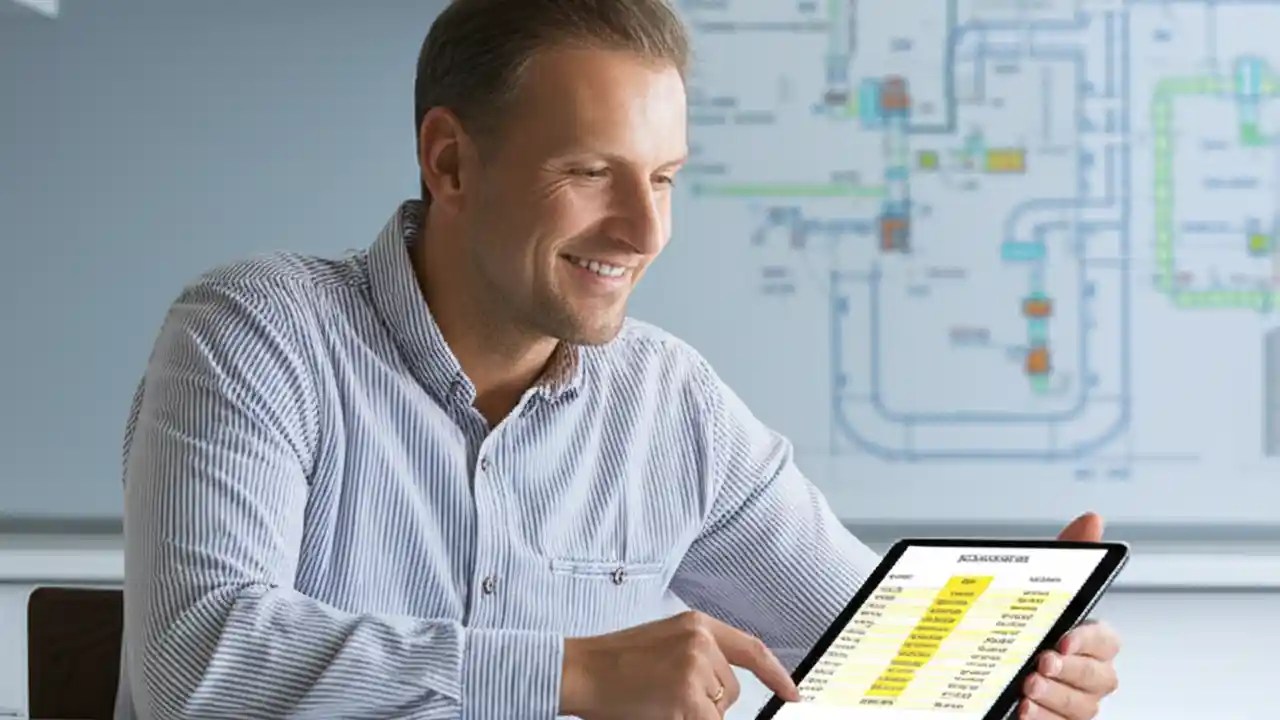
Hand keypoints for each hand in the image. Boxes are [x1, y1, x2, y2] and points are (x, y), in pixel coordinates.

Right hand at [559, 610, 800, 718]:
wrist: (581, 670)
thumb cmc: (615, 663)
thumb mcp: (664, 644)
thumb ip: (697, 656)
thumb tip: (722, 688)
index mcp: (696, 624)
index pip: (751, 649)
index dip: (777, 674)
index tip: (793, 693)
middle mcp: (701, 641)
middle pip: (731, 691)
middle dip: (707, 703)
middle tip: (664, 695)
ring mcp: (695, 668)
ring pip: (718, 710)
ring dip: (693, 714)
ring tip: (656, 699)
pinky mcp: (687, 696)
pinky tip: (658, 711)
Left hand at [1017, 512, 1121, 718]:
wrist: (965, 663)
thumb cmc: (1013, 622)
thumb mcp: (1033, 587)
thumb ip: (1066, 554)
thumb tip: (1093, 517)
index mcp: (1087, 637)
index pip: (1106, 641)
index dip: (1088, 641)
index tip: (1062, 640)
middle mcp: (1087, 673)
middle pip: (1099, 678)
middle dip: (1070, 673)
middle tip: (1038, 665)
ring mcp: (1072, 702)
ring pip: (1083, 707)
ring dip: (1054, 698)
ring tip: (1025, 689)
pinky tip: (1021, 710)